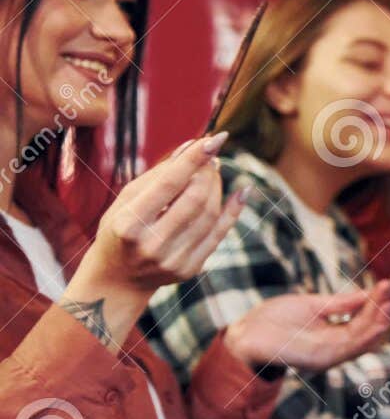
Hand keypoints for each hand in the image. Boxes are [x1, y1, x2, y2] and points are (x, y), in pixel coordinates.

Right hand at [61, 133, 245, 350]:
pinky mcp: (190, 269)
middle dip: (208, 172)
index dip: (195, 159)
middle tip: (211, 156)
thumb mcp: (126, 201)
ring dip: (217, 187)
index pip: (169, 185)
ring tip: (213, 171)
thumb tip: (192, 147)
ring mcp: (174, 261)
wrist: (118, 279)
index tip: (215, 138)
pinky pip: (219, 234)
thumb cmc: (119, 230)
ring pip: (210, 215)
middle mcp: (152, 245)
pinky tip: (242, 191)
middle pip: (196, 199)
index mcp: (129, 225)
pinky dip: (233, 210)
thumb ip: (158, 175)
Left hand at [224, 282, 389, 370]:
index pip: (362, 319)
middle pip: (367, 329)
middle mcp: (335, 346)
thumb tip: (367, 293)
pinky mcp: (322, 358)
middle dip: (381, 309)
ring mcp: (330, 354)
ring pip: (364, 339)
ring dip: (379, 321)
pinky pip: (351, 348)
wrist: (246, 333)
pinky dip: (368, 336)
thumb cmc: (273, 319)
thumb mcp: (314, 304)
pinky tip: (378, 323)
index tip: (387, 283)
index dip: (376, 302)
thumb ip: (341, 302)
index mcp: (333, 334)